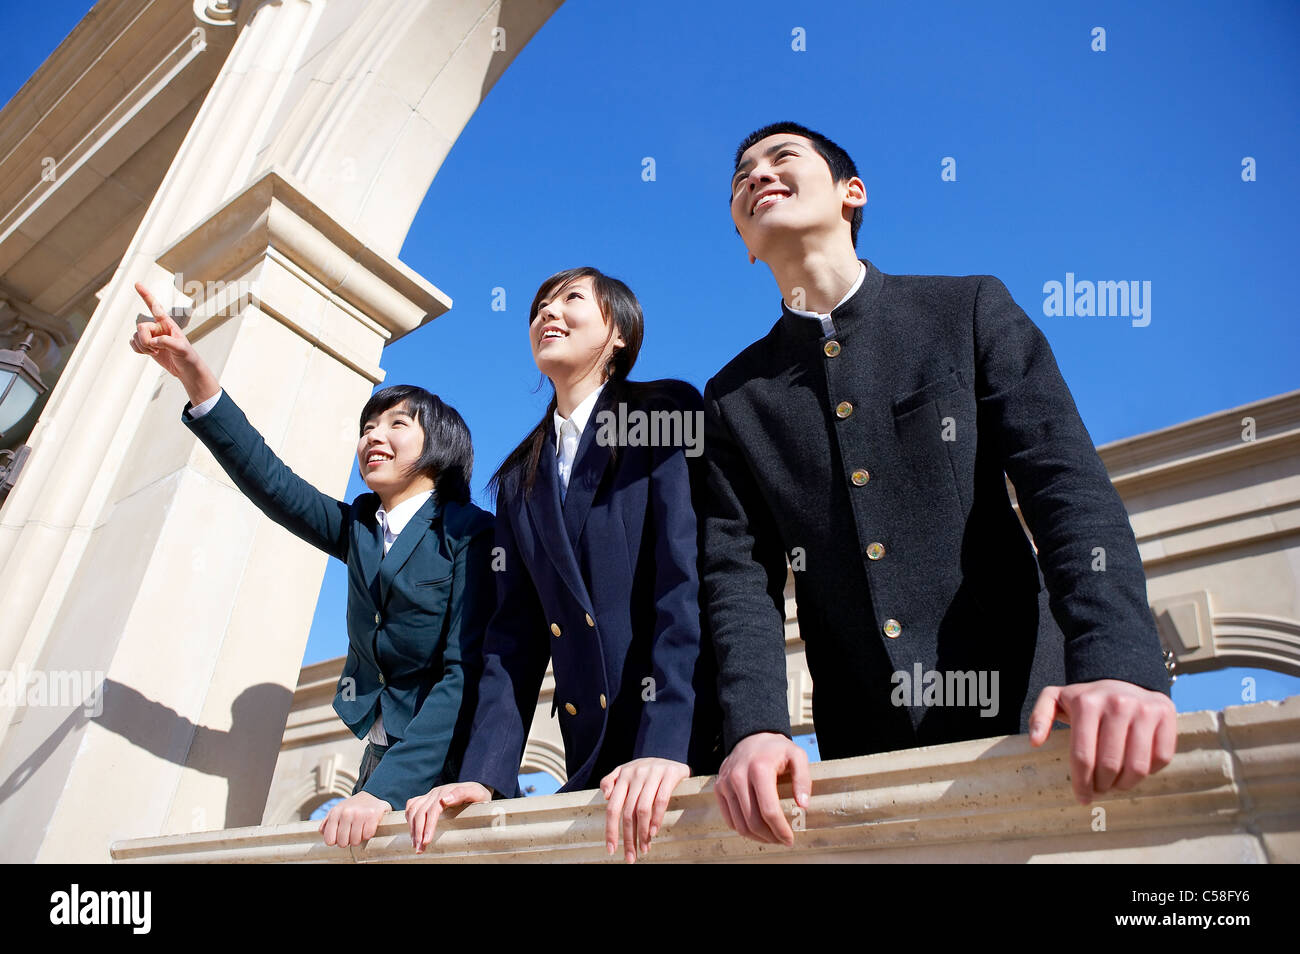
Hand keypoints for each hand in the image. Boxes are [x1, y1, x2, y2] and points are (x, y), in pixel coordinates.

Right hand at [128, 282, 218, 404]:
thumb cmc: (188, 357)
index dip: (146, 295)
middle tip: (155, 349)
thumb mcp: (182, 349)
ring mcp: (151, 336)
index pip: (155, 307)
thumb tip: (154, 340)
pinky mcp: (147, 346)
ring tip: (156, 352)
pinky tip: (148, 353)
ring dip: (143, 347)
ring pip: (135, 337)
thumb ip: (168, 342)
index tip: (137, 283)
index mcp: (167, 323)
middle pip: (141, 327)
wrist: (186, 370)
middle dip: (144, 340)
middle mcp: (158, 327)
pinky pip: (133, 344)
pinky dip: (138, 350)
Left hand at [317, 791, 391, 846]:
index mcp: (335, 813)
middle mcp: (346, 813)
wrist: (372, 794)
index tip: (339, 838)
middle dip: (347, 841)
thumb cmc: (354, 805)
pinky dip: (368, 834)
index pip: (329, 839)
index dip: (335, 841)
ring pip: (355, 841)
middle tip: (351, 834)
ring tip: (359, 831)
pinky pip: (367, 835)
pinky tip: (367, 827)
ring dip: (358, 839)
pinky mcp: (372, 816)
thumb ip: (327, 822)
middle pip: (342, 843)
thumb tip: (322, 833)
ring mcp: (359, 814)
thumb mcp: (337, 810)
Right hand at [405, 781, 491, 852]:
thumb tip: (445, 799)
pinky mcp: (427, 798)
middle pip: (421, 812)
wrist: (476, 789)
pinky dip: (409, 818)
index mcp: (447, 791)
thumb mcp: (476, 793)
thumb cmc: (478, 795)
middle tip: (420, 849)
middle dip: (418, 832)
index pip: (433, 810)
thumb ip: (462, 794)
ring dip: (412, 828)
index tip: (426, 841)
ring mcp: (430, 795)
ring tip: (415, 845)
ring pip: (413, 810)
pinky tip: (411, 830)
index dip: (428, 826)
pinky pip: (412, 805)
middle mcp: (436, 792)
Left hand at [599, 757, 689, 862]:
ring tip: (644, 849)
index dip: (611, 830)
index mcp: (623, 775)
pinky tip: (654, 832)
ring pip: (643, 809)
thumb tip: (606, 796)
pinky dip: (656, 819)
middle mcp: (635, 774)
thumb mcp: (626, 772)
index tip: (612, 850)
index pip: (613, 807)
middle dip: (628, 838)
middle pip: (627, 812)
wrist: (672, 756)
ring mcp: (652, 773)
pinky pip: (660, 800)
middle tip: (631, 857)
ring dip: (642, 833)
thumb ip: (611, 781)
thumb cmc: (646, 771)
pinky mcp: (669, 774)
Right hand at [713, 731, 809, 846]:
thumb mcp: (797, 756)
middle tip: (782, 840)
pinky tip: (757, 829)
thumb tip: (803, 805)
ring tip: (771, 837)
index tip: (790, 839)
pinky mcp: (718, 788)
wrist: (751, 736)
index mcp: (759, 769)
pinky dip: (743, 829)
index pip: (769, 810)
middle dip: (770, 837)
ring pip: (740, 824)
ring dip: (757, 837)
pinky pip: (729, 819)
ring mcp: (725, 783)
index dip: (780, 829)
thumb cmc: (776, 749)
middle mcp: (738, 777)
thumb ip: (803, 780)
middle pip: (753, 821)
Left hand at [1029, 678, 1177, 803]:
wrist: (1124, 678)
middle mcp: (1117, 703)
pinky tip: (1135, 768)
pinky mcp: (1166, 714)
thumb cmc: (1087, 699)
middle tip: (1100, 790)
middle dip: (1102, 786)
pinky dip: (1148, 771)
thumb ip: (1040, 716)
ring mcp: (1145, 708)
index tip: (1082, 798)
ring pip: (1137, 766)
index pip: (1083, 756)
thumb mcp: (1056, 699)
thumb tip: (1035, 741)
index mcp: (1087, 703)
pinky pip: (1161, 758)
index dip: (1082, 784)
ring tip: (1116, 784)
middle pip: (1110, 765)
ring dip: (1125, 785)